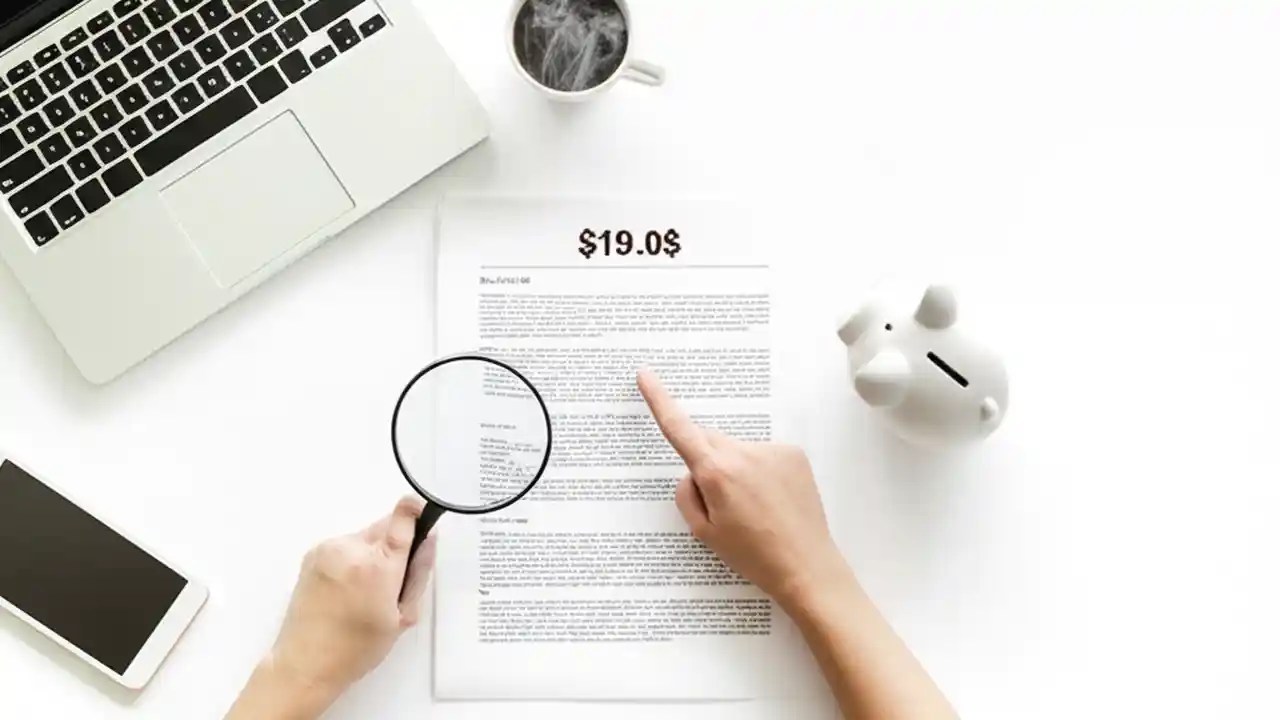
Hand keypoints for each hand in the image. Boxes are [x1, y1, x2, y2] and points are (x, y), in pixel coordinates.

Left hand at [226, 497, 435, 719]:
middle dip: (395, 544)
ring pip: (365, 535)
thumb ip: (419, 572)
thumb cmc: (356, 648)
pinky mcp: (313, 553)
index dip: (416, 513)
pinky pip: (345, 545)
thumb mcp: (403, 616)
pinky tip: (348, 588)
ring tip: (366, 589)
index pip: (403, 517)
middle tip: (393, 578)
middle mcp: (351, 550)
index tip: (422, 517)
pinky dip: (352, 559)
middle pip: (386, 525)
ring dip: (373, 552)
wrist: (306, 662)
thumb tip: (428, 540)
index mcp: (379, 566)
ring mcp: (328, 550)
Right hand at [638, 369, 848, 608]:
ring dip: (736, 469)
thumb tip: (692, 473)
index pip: (678, 429)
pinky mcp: (793, 454)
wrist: (805, 566)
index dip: (659, 400)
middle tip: (720, 502)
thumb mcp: (704, 532)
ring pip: (737, 450)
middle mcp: (743, 453)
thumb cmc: (753, 555)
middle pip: (709, 441)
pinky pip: (763, 455)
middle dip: (706, 462)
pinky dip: (761, 472)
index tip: (646, 375)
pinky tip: (772, 501)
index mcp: (716, 473)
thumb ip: (686, 495)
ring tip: (753, 508)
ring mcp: (771, 450)